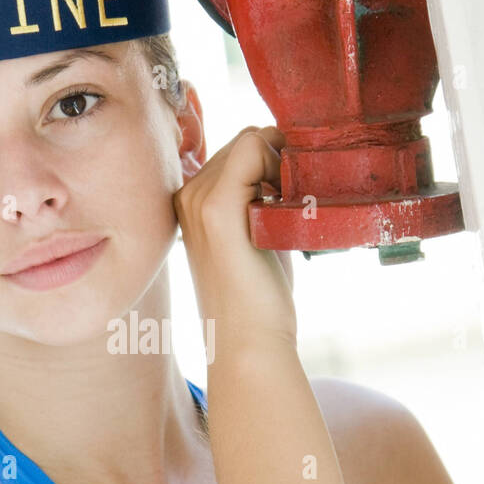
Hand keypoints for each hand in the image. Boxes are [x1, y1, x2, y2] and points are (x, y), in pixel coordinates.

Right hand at [172, 125, 296, 347]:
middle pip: (245, 140)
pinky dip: (280, 164)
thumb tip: (290, 170)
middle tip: (295, 202)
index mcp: (191, 203)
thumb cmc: (257, 299)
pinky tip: (287, 203)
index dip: (272, 160)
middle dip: (279, 159)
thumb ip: (260, 203)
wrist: (248, 343)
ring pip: (251, 139)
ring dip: (282, 163)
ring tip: (289, 208)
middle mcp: (187, 195)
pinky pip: (252, 148)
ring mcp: (198, 199)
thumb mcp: (256, 238)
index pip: (237, 149)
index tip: (289, 195)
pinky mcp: (216, 208)